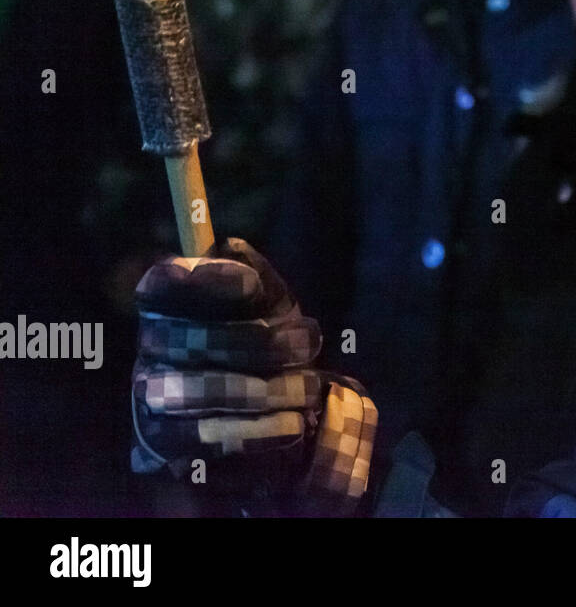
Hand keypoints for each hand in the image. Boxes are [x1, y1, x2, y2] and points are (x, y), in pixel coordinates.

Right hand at [130, 237, 376, 514]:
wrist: (277, 418)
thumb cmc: (270, 348)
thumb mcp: (272, 305)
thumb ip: (255, 276)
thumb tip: (228, 248)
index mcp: (167, 306)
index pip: (162, 283)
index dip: (203, 280)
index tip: (249, 283)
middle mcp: (148, 349)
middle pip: (189, 339)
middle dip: (260, 342)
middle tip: (308, 345)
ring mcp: (150, 399)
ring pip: (204, 391)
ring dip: (268, 389)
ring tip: (306, 388)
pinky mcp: (166, 446)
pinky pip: (212, 440)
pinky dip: (262, 431)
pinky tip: (291, 423)